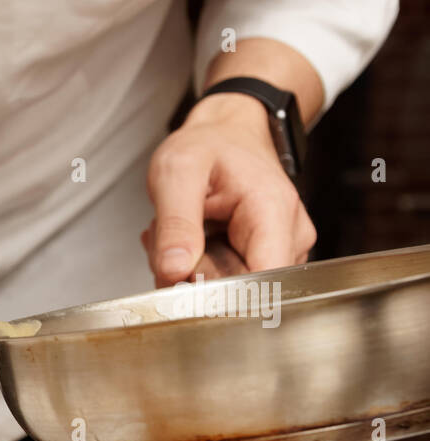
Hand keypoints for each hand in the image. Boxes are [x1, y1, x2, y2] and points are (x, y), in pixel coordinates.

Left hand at [141, 92, 315, 286]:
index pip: (261, 284)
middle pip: (236, 291)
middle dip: (188, 273)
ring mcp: (277, 251)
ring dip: (186, 268)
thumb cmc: (209, 145)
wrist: (226, 133)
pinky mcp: (261, 259)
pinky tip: (186, 238)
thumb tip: (174, 270)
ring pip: (224, 290)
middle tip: (166, 236)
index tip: (180, 275)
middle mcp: (287, 237)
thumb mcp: (178, 171)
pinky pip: (221, 283)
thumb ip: (176, 222)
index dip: (216, 294)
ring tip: (177, 229)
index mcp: (273, 212)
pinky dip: (192, 266)